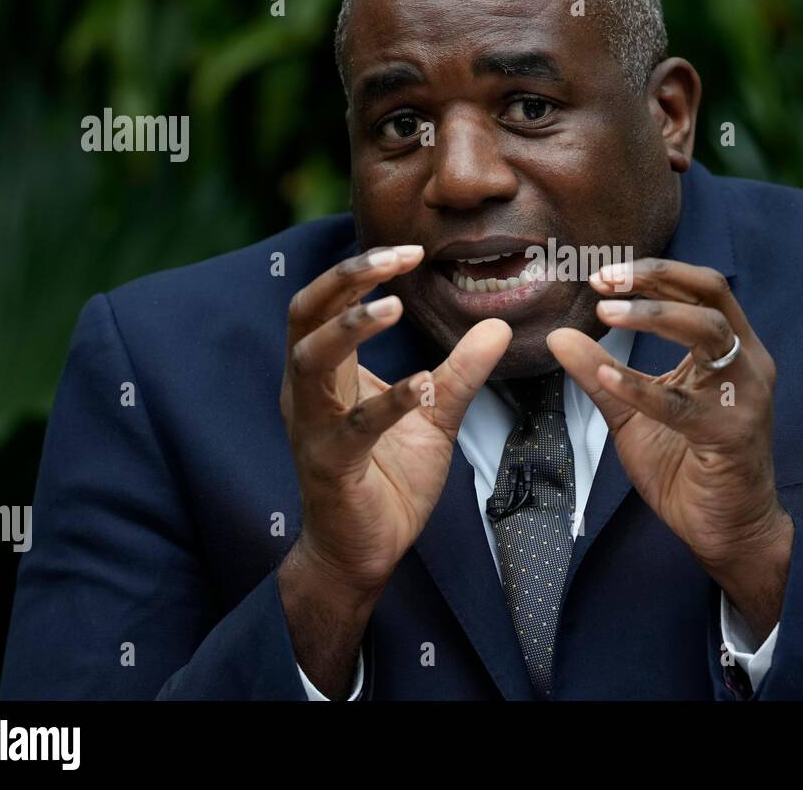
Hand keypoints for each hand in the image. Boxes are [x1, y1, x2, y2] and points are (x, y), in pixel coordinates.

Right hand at [277, 245, 509, 695]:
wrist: (362, 552)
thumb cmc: (388, 477)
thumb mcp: (434, 414)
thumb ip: (461, 370)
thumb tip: (498, 323)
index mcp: (325, 372)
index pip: (326, 302)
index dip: (361, 271)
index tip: (412, 249)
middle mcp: (307, 391)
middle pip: (305, 315)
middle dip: (346, 279)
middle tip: (397, 257)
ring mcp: (313, 428)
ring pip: (312, 363)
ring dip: (351, 328)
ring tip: (394, 304)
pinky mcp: (332, 467)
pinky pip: (354, 428)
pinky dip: (389, 403)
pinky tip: (423, 386)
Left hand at [547, 258, 791, 635]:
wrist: (728, 530)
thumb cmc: (688, 468)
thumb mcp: (634, 413)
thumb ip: (601, 374)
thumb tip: (558, 336)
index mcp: (729, 349)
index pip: (699, 288)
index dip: (651, 273)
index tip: (601, 274)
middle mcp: (746, 362)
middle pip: (710, 293)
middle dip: (654, 279)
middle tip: (602, 281)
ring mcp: (745, 396)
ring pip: (708, 331)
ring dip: (654, 316)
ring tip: (605, 314)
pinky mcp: (732, 434)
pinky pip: (684, 404)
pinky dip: (643, 387)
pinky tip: (607, 379)